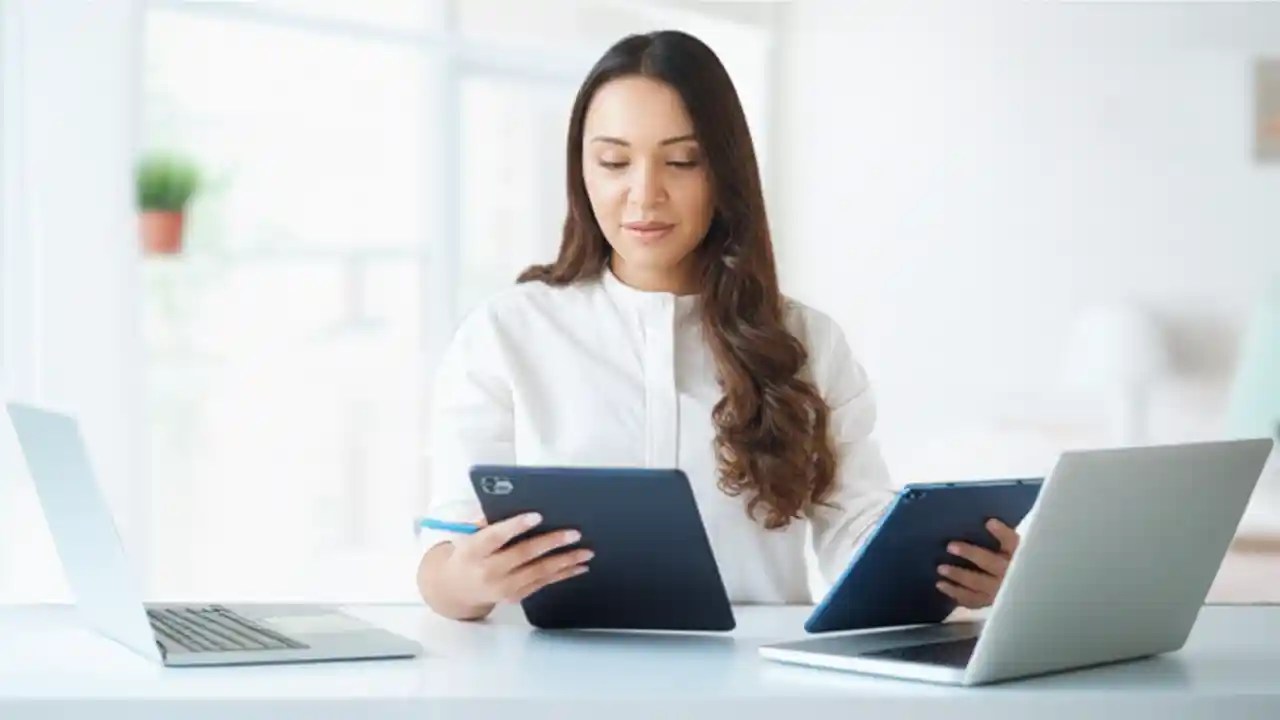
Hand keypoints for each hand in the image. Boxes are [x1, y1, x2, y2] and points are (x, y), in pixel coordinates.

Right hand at [439, 512, 592, 615]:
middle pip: (522, 555)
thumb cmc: (469, 551)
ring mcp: (503, 588)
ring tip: (586, 551)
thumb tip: (518, 503)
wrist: (457, 588)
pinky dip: (563, 574)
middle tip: (575, 533)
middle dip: (551, 543)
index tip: (537, 515)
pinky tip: (579, 566)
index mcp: (473, 550)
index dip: (515, 526)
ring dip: (565, 561)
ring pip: (538, 572)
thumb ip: (488, 520)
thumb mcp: (468, 533)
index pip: (495, 537)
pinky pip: (543, 584)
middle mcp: (488, 571)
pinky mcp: (515, 597)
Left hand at [936, 519, 1020, 608]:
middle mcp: (1011, 574)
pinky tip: (941, 585)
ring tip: (940, 568)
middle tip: (949, 546)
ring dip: (958, 576)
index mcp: (1019, 555)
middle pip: (990, 563)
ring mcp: (1000, 591)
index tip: (989, 522)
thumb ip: (1000, 536)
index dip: (1002, 533)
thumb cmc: (1013, 561)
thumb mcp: (1012, 547)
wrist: (1023, 591)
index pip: (1013, 542)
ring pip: (978, 583)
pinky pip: (972, 600)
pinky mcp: (991, 603)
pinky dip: (956, 594)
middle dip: (970, 554)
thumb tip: (982, 522)